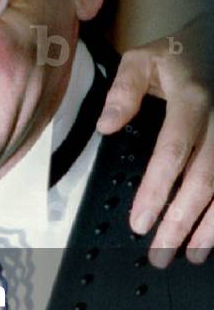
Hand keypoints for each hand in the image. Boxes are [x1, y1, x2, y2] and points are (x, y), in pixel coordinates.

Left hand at [97, 13, 212, 267]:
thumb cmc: (178, 54)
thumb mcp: (142, 58)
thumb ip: (123, 92)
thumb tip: (105, 127)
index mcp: (192, 100)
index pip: (173, 152)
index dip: (158, 190)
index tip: (140, 222)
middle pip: (205, 180)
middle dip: (183, 221)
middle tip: (160, 252)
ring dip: (212, 226)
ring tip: (190, 254)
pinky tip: (213, 235)